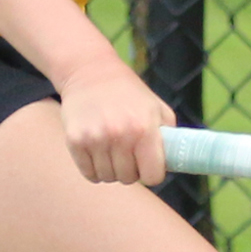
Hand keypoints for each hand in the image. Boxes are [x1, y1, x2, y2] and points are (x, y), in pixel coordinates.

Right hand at [55, 59, 176, 185]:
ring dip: (111, 168)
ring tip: (111, 148)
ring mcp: (95, 138)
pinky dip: (93, 168)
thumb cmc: (129, 94)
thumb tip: (175, 164)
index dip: (152, 172)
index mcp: (144, 128)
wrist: (92, 72)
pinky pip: (89, 173)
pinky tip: (96, 150)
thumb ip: (169, 137)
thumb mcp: (157, 108)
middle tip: (127, 151)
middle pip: (128, 178)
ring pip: (107, 177)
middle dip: (130, 169)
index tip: (148, 164)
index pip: (153, 176)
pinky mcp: (75, 140)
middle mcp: (120, 135)